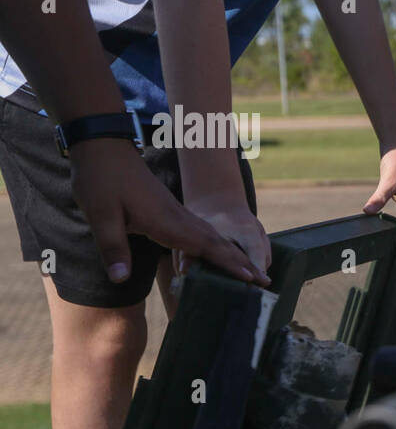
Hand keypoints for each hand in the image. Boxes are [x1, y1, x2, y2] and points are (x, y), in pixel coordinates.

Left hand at [67, 138, 269, 285]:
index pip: (205, 246)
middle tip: (262, 280)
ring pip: (210, 237)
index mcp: (166, 221)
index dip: (228, 263)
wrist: (103, 148)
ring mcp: (175, 212)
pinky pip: (198, 232)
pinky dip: (214, 245)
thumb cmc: (100, 180)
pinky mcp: (168, 210)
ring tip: (248, 271)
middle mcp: (178, 217)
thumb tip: (120, 280)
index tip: (251, 276)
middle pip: (216, 243)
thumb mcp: (101, 216)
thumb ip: (113, 249)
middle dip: (239, 262)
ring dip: (230, 254)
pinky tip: (217, 252)